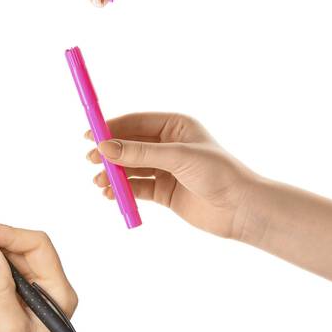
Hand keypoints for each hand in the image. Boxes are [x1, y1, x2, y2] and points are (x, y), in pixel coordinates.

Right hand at [86, 112, 260, 239]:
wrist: (242, 209)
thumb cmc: (219, 174)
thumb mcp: (177, 157)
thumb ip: (139, 153)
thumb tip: (104, 147)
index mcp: (175, 127)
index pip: (136, 122)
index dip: (111, 127)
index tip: (89, 134)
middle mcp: (168, 145)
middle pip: (128, 145)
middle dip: (109, 153)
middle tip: (90, 160)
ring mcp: (165, 169)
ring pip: (129, 167)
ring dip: (112, 174)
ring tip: (100, 183)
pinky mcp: (163, 191)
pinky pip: (135, 187)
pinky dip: (121, 190)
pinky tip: (111, 194)